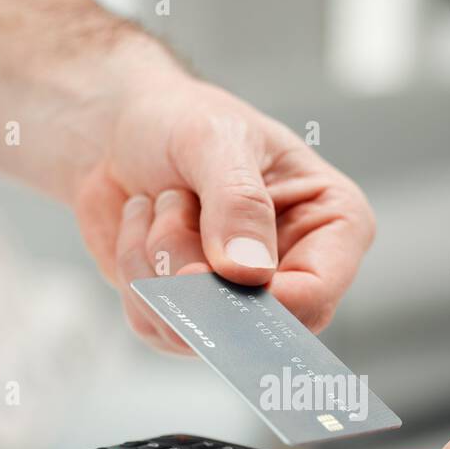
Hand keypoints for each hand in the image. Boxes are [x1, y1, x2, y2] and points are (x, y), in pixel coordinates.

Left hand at [72, 65, 374, 353]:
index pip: (318, 291)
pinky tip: (141, 227)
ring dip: (159, 264)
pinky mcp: (192, 317)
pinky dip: (135, 274)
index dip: (268, 296)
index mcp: (330, 224)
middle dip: (199, 276)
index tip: (219, 269)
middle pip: (258, 325)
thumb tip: (249, 271)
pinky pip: (158, 325)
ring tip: (160, 201)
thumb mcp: (215, 139)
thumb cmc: (181, 119)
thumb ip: (238, 201)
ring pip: (201, 329)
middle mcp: (294, 272)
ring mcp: (241, 300)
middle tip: (171, 209)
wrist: (119, 129)